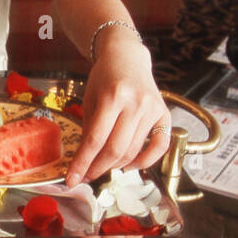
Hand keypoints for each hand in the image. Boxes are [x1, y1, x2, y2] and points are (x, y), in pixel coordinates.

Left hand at [65, 34, 169, 185]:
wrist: (127, 58)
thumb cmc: (105, 78)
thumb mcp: (90, 100)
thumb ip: (90, 130)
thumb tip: (84, 163)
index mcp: (112, 97)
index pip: (95, 140)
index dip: (82, 163)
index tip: (73, 179)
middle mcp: (135, 103)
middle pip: (115, 149)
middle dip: (98, 168)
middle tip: (87, 176)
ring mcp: (152, 108)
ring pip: (134, 151)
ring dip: (117, 166)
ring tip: (104, 168)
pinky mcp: (165, 113)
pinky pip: (159, 146)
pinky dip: (146, 161)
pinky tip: (131, 165)